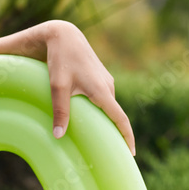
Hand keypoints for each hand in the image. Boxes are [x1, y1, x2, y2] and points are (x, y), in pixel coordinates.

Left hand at [38, 20, 135, 155]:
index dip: (127, 137)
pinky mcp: (98, 76)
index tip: (131, 154)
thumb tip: (58, 136)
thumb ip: (60, 111)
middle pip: (115, 114)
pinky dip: (101, 109)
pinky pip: (103, 97)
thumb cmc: (60, 59)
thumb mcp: (57, 86)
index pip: (120, 119)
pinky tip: (91, 116)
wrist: (63, 34)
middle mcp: (108, 86)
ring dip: (106, 119)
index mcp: (102, 90)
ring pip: (108, 105)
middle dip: (116, 133)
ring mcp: (104, 80)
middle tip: (113, 153)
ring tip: (102, 138)